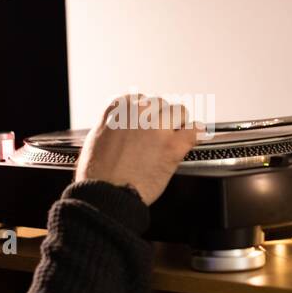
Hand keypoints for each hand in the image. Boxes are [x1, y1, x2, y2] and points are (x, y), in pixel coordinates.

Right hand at [76, 94, 198, 204]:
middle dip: (161, 119)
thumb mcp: (96, 138)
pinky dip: (195, 134)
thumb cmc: (98, 174)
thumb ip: (115, 125)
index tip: (148, 122)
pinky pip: (194, 130)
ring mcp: (157, 128)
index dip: (146, 114)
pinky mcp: (172, 145)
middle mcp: (138, 113)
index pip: (140, 98)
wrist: (107, 193)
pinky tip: (191, 140)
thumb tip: (126, 126)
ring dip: (178, 124)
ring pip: (179, 112)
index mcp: (118, 109)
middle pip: (161, 104)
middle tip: (158, 135)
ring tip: (174, 137)